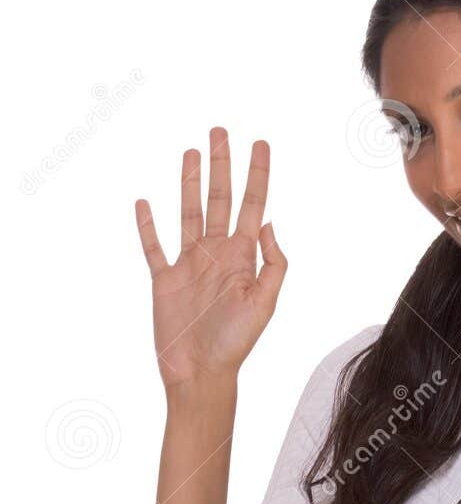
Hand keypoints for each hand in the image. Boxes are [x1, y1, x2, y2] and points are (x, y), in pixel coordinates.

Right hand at [135, 126, 287, 390]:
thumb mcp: (264, 303)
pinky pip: (154, 246)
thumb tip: (269, 223)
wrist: (200, 372)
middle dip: (222, 165)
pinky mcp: (164, 279)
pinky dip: (148, 224)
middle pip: (220, 198)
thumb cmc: (235, 343)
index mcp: (243, 257)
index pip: (253, 204)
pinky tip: (145, 202)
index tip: (261, 143)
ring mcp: (189, 264)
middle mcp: (217, 253)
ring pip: (189, 212)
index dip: (258, 174)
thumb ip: (272, 263)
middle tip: (220, 131)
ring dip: (189, 182)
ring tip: (191, 151)